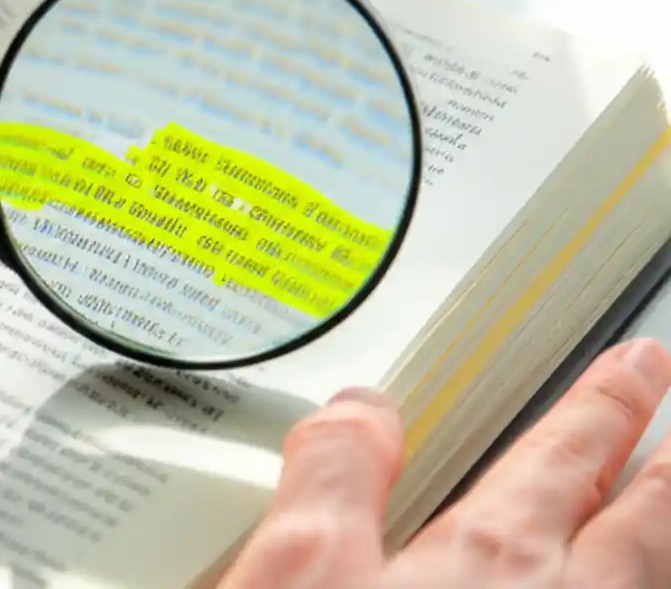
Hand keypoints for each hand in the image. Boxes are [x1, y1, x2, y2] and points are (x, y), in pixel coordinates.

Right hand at [218, 337, 670, 587]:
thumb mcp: (298, 569)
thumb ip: (333, 475)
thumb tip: (359, 409)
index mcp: (492, 558)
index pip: (567, 457)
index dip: (606, 404)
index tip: (639, 365)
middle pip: (642, 526)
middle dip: (662, 468)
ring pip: (648, 580)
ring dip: (662, 531)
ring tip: (666, 498)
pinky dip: (641, 586)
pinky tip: (620, 587)